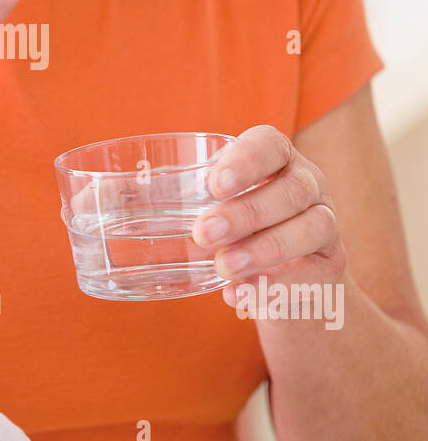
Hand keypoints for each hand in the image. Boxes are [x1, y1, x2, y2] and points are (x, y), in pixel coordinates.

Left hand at [191, 125, 346, 310]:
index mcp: (277, 161)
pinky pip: (309, 274)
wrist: (286, 284)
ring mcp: (325, 225)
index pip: (270, 145)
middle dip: (247, 212)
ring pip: (311, 228)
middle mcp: (308, 186)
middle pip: (291, 191)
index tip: (215, 184)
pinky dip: (271, 287)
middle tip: (204, 233)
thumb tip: (112, 195)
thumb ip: (175, 200)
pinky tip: (236, 296)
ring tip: (223, 267)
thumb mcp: (214, 209)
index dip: (246, 160)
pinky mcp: (329, 267)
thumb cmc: (238, 232)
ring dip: (264, 249)